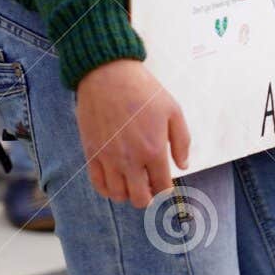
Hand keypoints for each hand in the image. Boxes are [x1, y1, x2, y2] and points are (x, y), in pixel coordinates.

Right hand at [76, 58, 190, 207]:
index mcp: (154, 150)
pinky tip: (115, 180)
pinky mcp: (92, 153)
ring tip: (132, 181)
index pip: (162, 187)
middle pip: (140, 199)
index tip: (164, 183)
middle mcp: (131, 159)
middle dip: (148, 196)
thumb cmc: (143, 90)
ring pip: (118, 195)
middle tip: (149, 184)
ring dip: (128, 193)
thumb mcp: (173, 110)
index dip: (165, 189)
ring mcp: (109, 158)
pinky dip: (108, 189)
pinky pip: (98, 184)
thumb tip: (183, 165)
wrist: (107, 75)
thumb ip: (182, 141)